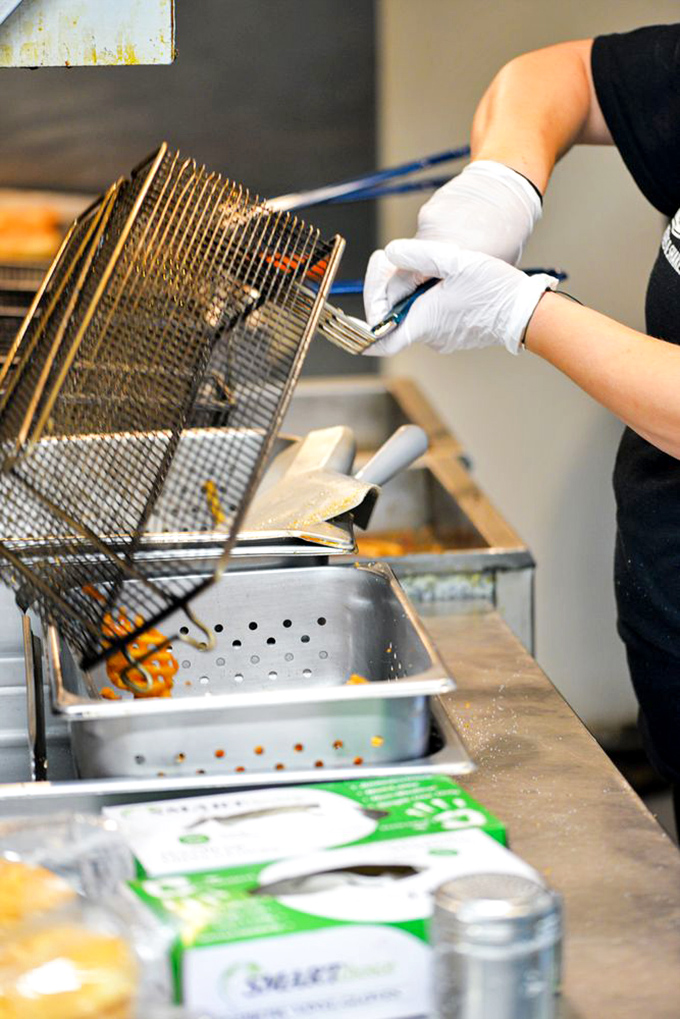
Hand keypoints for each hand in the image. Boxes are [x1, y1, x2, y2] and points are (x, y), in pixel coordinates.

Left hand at [363, 160, 541, 325]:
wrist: (526, 312)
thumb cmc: (495, 289)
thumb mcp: (455, 261)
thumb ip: (418, 255)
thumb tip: (390, 253)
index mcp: (423, 323)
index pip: (379, 339)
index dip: (360, 328)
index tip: (348, 316)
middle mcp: (429, 336)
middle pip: (394, 316)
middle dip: (389, 289)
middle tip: (392, 259)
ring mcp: (442, 337)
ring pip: (413, 313)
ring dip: (410, 291)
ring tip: (426, 267)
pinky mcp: (454, 333)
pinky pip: (431, 315)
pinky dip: (426, 298)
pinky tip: (441, 279)